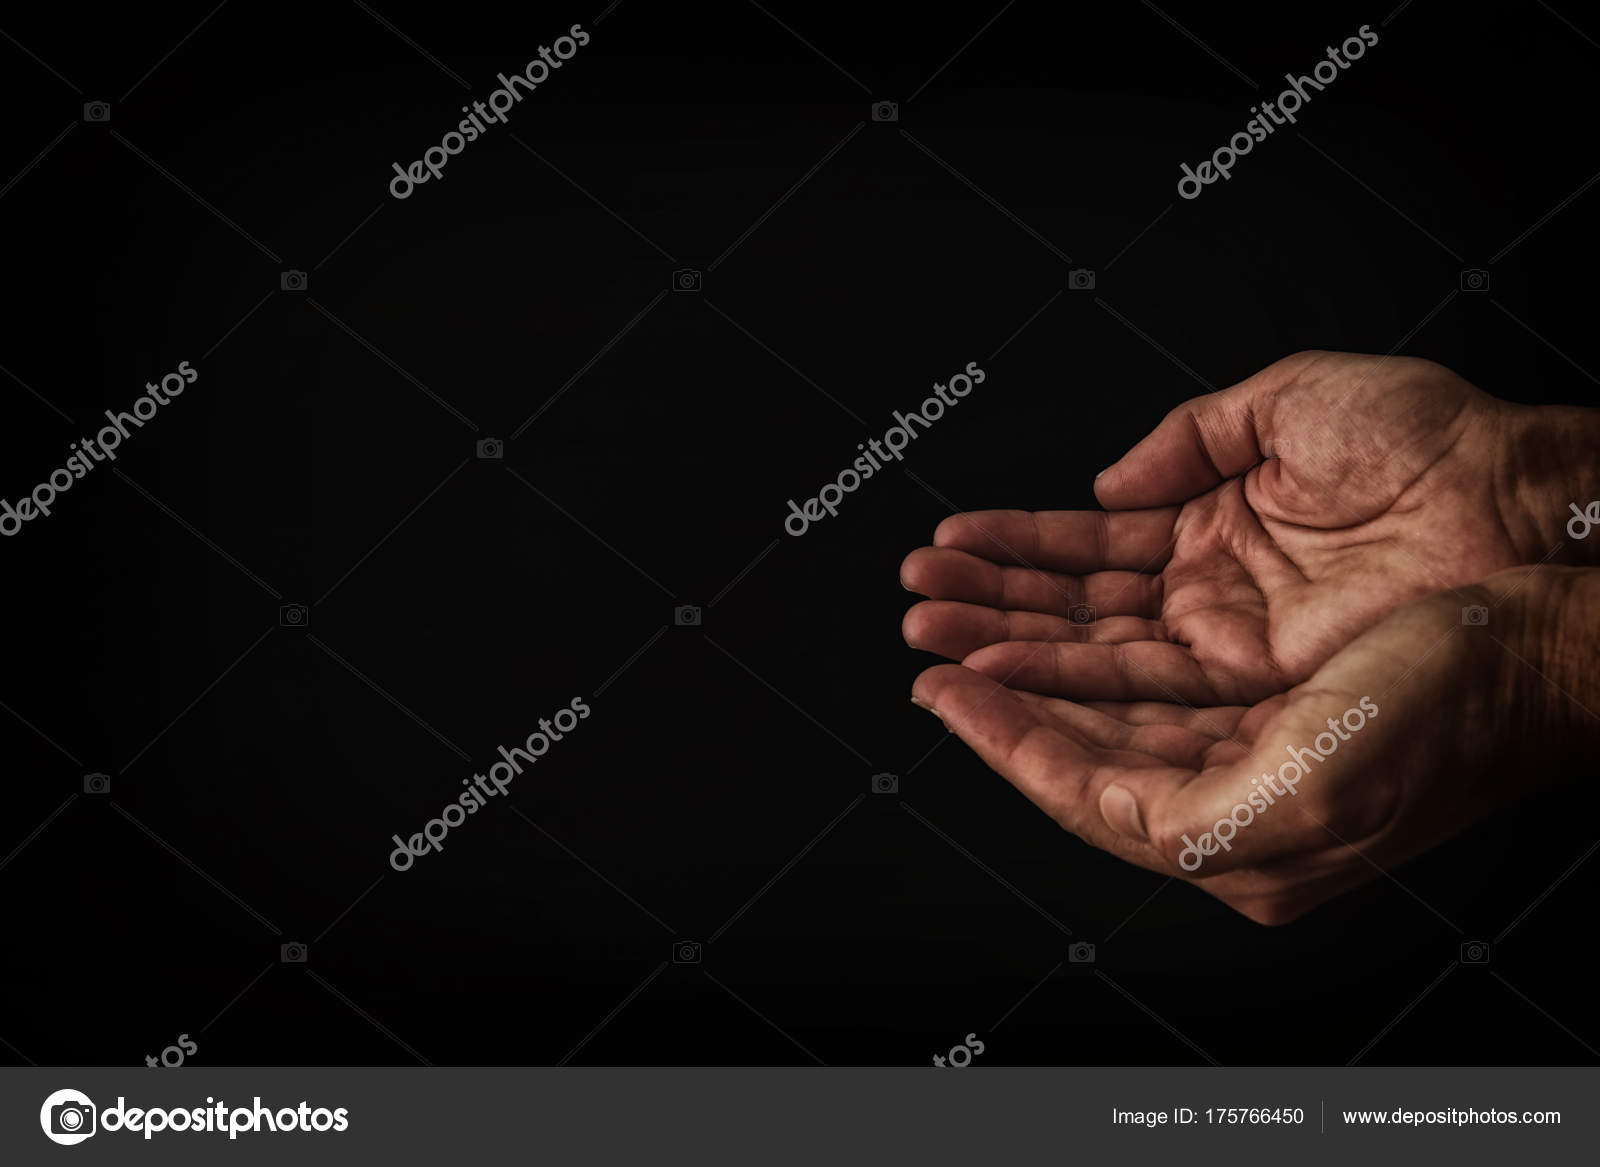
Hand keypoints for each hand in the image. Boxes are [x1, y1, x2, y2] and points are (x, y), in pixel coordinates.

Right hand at [901, 351, 1596, 704]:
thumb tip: (1106, 479)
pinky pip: (1139, 687)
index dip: (1018, 544)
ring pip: (1091, 652)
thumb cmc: (1424, 441)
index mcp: (1215, 524)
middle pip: (1077, 606)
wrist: (1512, 501)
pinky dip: (1063, 680)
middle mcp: (1211, 594)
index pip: (1092, 544)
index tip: (950, 541)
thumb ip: (1187, 437)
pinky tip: (1000, 669)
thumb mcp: (1285, 400)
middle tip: (917, 596)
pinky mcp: (1250, 684)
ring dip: (1005, 643)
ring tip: (930, 629)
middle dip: (991, 599)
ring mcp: (1227, 644)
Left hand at [907, 566, 1599, 923]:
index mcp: (1239, 844)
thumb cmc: (1446, 714)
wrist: (1533, 650)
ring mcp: (1241, 747)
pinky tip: (1053, 618)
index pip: (1086, 797)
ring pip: (1104, 700)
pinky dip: (1090, 641)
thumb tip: (1112, 807)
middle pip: (1082, 745)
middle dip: (1003, 693)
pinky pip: (1146, 669)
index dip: (1007, 743)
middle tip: (931, 643)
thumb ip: (1196, 820)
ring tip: (966, 619)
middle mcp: (1231, 802)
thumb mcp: (1316, 784)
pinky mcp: (1256, 695)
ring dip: (1034, 658)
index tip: (941, 691)